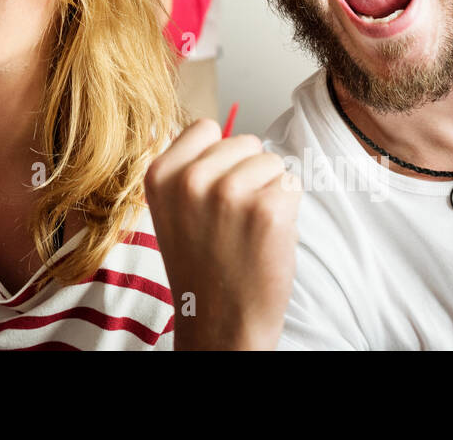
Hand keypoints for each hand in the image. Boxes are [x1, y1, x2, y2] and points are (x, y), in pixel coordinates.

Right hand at [145, 119, 299, 349]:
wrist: (219, 323)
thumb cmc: (202, 267)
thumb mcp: (173, 210)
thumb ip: (188, 169)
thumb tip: (225, 134)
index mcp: (160, 174)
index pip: (206, 128)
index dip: (220, 158)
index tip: (214, 191)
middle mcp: (191, 179)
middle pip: (244, 142)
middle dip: (248, 174)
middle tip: (234, 220)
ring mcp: (229, 193)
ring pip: (271, 162)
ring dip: (269, 191)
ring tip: (249, 230)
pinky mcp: (267, 210)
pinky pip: (292, 184)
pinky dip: (288, 210)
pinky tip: (267, 238)